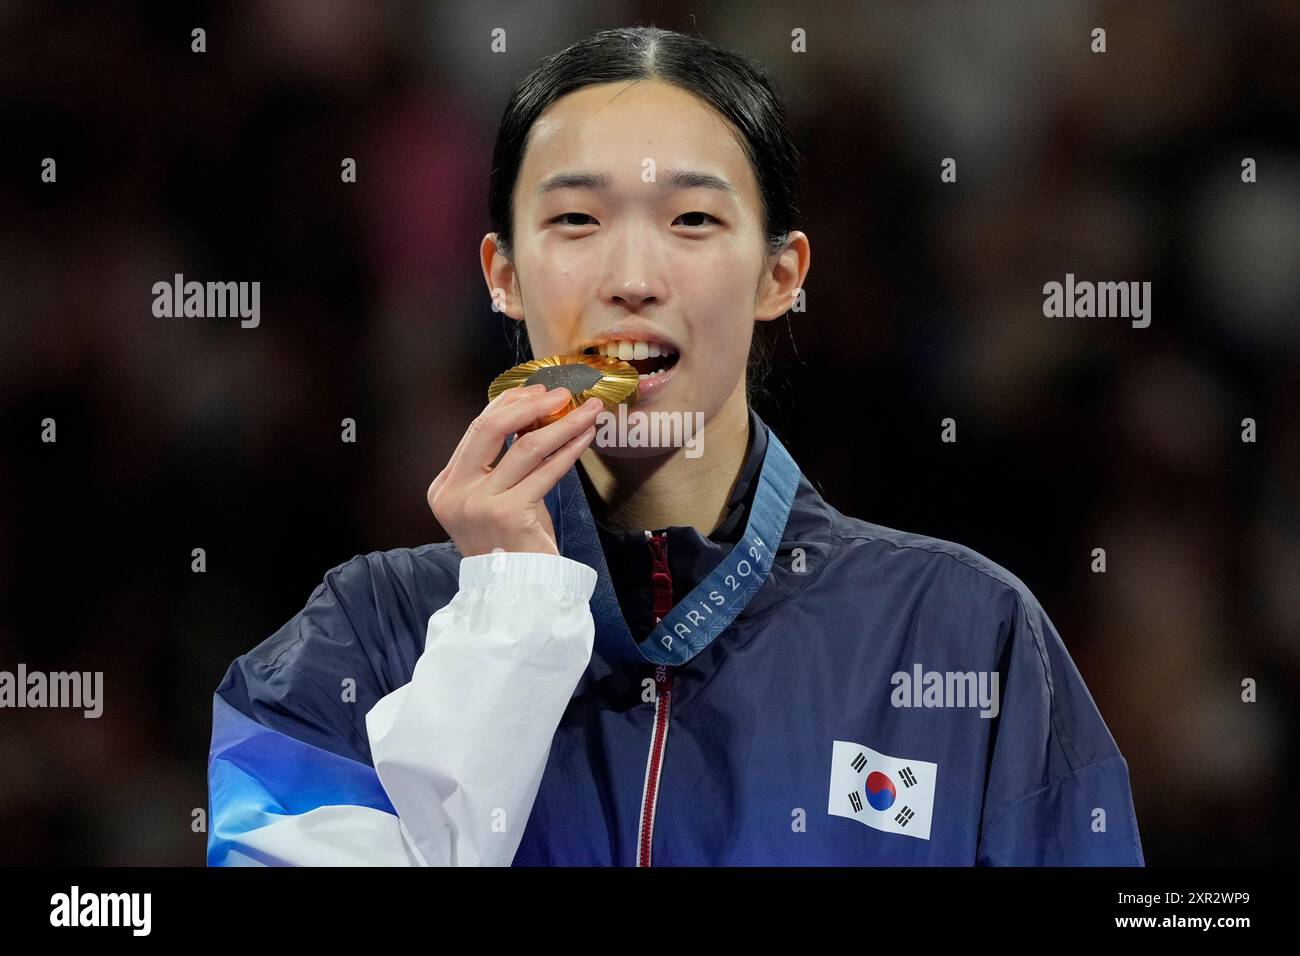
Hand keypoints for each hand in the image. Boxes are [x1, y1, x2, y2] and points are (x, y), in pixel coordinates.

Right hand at [427, 385, 603, 556]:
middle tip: (563, 394)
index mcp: (446, 486)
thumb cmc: (511, 545)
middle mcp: (456, 493)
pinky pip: (547, 472)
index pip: (475, 431)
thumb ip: (500, 464)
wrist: (516, 592)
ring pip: (525, 447)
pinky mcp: (509, 515)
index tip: (537, 392)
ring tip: (587, 411)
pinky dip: (570, 450)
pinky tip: (586, 438)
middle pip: (490, 429)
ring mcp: (479, 504)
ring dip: (562, 424)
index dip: (508, 405)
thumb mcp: (494, 500)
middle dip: (531, 405)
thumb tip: (534, 416)